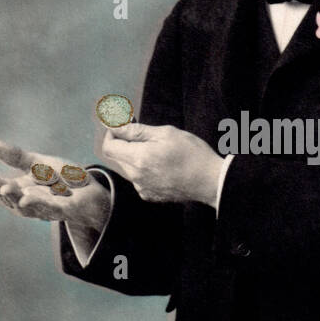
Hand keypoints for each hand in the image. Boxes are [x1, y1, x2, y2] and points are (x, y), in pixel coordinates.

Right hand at [0, 141, 111, 231]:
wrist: (91, 192)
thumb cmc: (62, 178)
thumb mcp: (39, 163)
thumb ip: (18, 157)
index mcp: (24, 190)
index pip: (5, 189)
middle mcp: (33, 203)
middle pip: (14, 200)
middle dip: (2, 191)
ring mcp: (48, 209)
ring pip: (28, 207)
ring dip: (15, 199)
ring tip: (4, 189)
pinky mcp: (66, 210)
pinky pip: (51, 207)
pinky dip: (38, 203)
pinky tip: (26, 197)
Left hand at [100, 123, 221, 206]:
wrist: (210, 181)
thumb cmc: (192, 154)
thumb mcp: (165, 133)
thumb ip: (136, 130)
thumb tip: (114, 125)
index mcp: (138, 159)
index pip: (108, 146)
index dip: (112, 134)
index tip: (122, 126)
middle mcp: (136, 177)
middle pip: (117, 158)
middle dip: (124, 144)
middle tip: (143, 135)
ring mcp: (142, 188)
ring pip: (127, 168)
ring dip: (134, 157)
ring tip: (156, 151)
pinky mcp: (150, 195)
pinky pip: (138, 179)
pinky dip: (143, 169)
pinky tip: (161, 165)